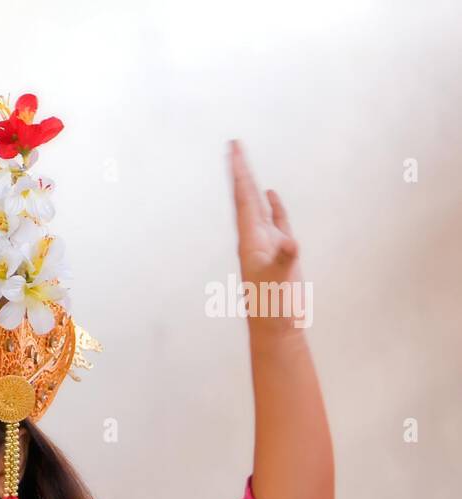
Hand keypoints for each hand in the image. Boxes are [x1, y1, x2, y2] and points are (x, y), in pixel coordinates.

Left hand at [229, 139, 305, 327]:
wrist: (276, 329)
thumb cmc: (274, 307)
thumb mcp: (279, 281)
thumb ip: (285, 259)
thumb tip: (290, 243)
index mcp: (250, 240)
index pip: (243, 198)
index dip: (239, 172)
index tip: (233, 149)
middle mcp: (254, 238)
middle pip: (245, 196)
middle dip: (241, 170)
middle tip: (234, 144)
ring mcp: (267, 244)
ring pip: (258, 206)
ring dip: (253, 184)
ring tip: (246, 164)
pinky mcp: (280, 252)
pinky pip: (275, 220)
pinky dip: (273, 205)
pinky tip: (270, 194)